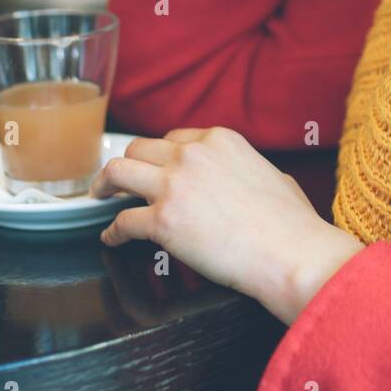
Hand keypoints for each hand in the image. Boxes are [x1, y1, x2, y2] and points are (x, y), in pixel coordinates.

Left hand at [89, 126, 365, 324]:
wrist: (290, 252)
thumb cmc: (291, 223)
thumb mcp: (276, 176)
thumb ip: (253, 171)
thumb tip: (256, 182)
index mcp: (219, 140)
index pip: (174, 138)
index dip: (161, 155)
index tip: (156, 167)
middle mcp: (191, 155)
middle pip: (140, 148)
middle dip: (129, 163)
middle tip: (120, 180)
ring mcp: (173, 185)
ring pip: (119, 171)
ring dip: (105, 183)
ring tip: (99, 196)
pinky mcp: (162, 221)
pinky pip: (123, 221)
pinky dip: (113, 232)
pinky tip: (111, 239)